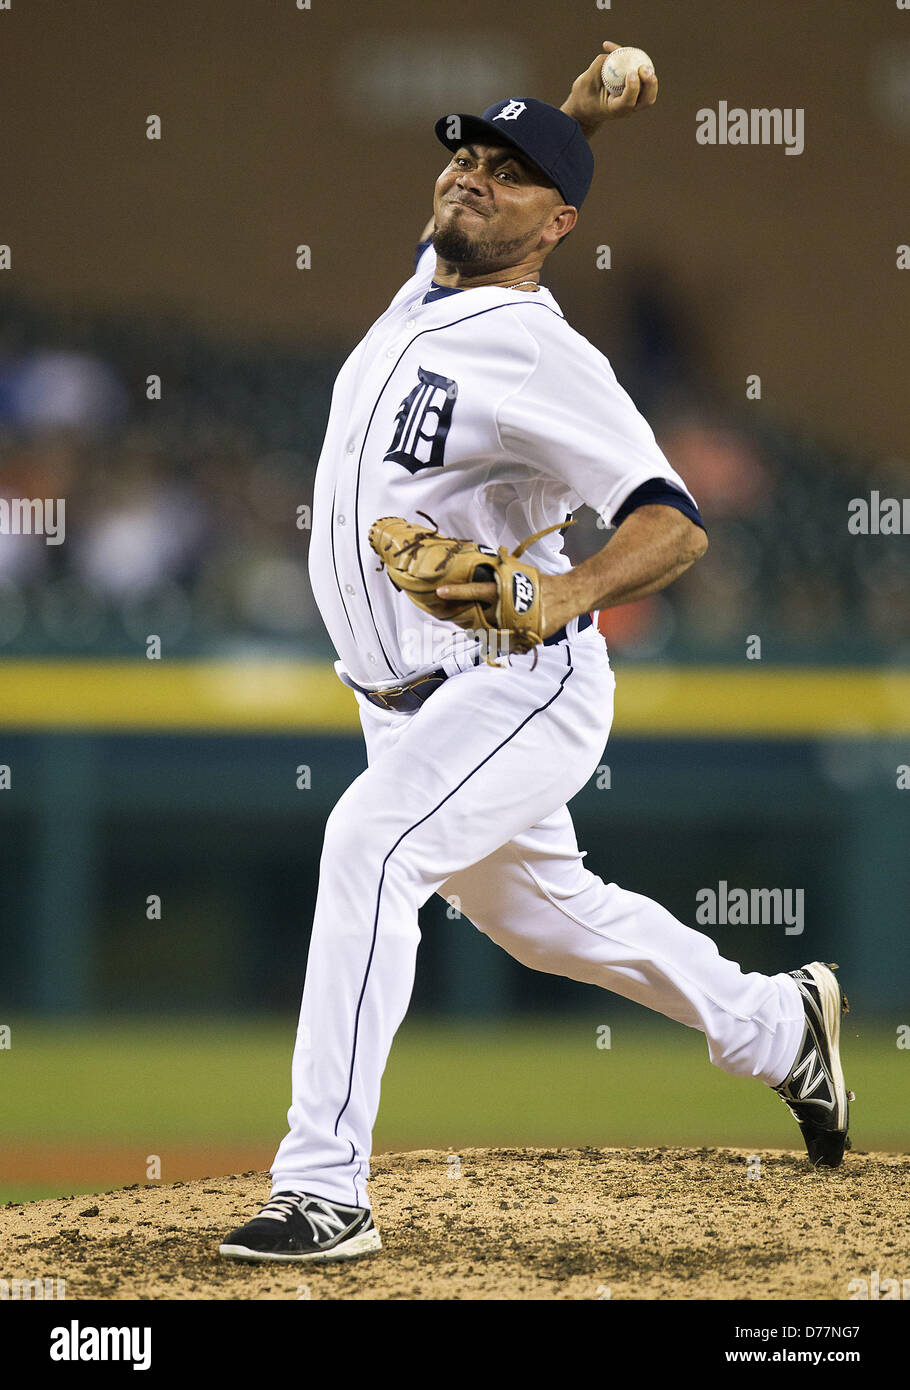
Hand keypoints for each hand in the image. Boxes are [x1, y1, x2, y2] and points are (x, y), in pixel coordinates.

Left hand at [436, 571, 576, 640]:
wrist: (568, 596)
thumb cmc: (541, 582)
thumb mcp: (519, 573)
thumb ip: (500, 574)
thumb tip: (480, 568)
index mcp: (503, 589)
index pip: (476, 590)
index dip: (458, 592)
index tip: (440, 592)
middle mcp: (506, 607)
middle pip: (476, 616)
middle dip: (464, 617)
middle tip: (452, 615)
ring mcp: (514, 624)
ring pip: (488, 631)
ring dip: (480, 630)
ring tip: (475, 626)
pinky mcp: (524, 636)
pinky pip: (505, 642)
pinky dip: (500, 640)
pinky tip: (497, 635)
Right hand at [560, 40, 657, 137]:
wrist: (585, 104)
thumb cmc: (583, 95)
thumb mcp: (584, 82)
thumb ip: (597, 68)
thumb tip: (609, 53)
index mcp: (615, 110)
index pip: (628, 102)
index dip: (632, 88)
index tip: (630, 73)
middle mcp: (628, 107)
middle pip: (647, 99)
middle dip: (650, 84)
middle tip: (644, 68)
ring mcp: (633, 99)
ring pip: (649, 89)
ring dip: (649, 73)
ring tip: (641, 61)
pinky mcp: (635, 89)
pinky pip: (642, 76)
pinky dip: (637, 62)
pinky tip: (625, 50)